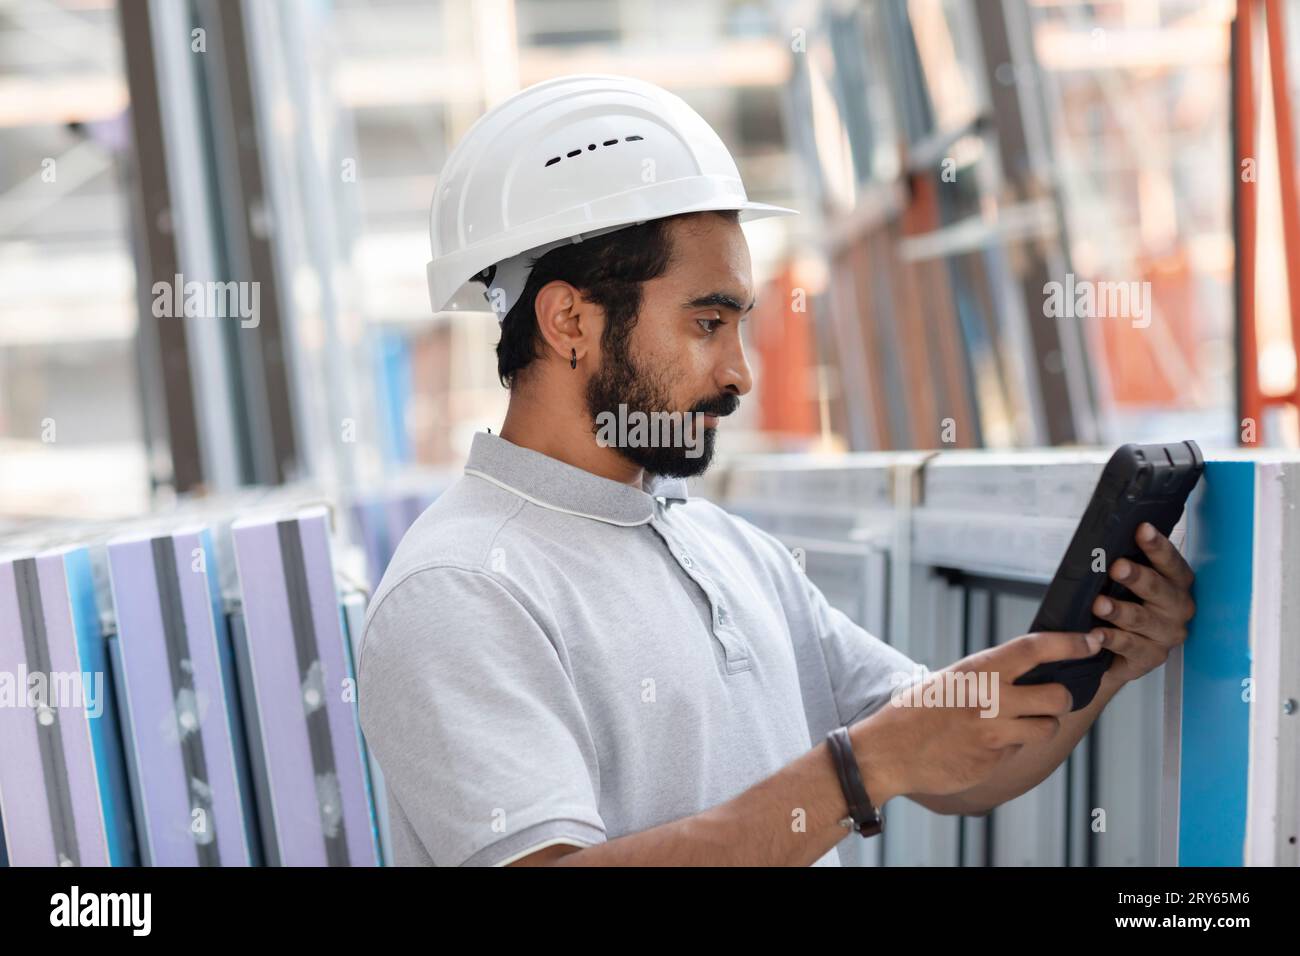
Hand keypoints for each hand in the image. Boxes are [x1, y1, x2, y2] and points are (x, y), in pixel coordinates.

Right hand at [853, 631, 1098, 799]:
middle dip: (1060, 697)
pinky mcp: (993, 761)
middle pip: (1057, 696)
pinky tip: (984, 743)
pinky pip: (1019, 749)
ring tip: (1014, 723)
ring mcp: (994, 733)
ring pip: (1047, 727)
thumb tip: (1031, 671)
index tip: (1092, 641)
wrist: (888, 751)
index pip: (1035, 649)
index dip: (1070, 643)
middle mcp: (992, 699)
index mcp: (980, 671)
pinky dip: (1010, 745)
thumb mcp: (953, 680)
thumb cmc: (918, 711)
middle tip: (1049, 697)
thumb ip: (991, 677)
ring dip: (1040, 725)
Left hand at [1090, 521, 1195, 684]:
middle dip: (1138, 577)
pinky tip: (1097, 635)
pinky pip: (1131, 646)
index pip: (1170, 562)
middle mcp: (1177, 608)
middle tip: (1117, 567)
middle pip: (1160, 590)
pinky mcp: (1151, 658)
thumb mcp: (1122, 583)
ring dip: (1120, 611)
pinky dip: (1112, 639)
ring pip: (1143, 619)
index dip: (1157, 546)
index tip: (1142, 529)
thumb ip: (1122, 564)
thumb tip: (1102, 543)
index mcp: (1175, 583)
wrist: (1110, 652)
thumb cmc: (1121, 605)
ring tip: (1099, 604)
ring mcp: (1166, 635)